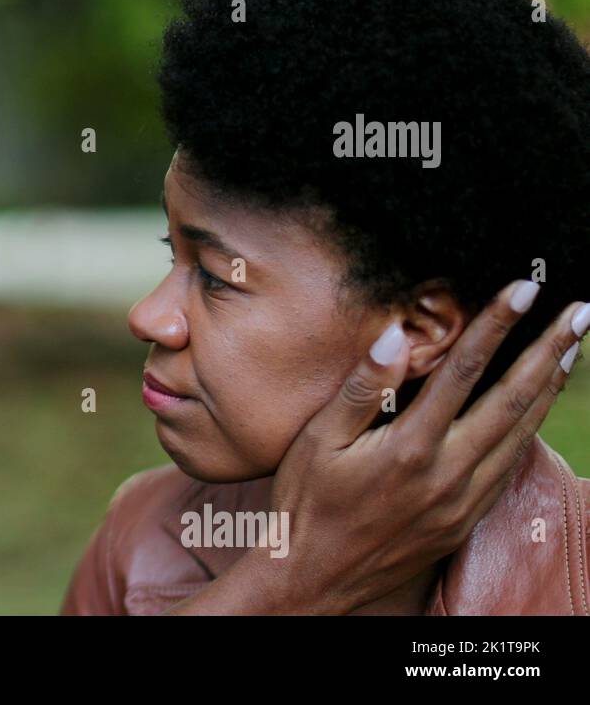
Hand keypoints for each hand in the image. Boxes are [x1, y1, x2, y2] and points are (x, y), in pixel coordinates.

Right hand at [261, 279, 588, 613]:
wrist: (312, 578)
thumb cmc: (306, 503)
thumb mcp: (318, 440)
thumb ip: (363, 387)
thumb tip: (400, 335)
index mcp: (409, 448)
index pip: (464, 371)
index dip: (497, 324)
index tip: (524, 289)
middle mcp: (447, 475)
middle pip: (512, 401)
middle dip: (549, 352)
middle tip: (579, 316)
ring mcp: (462, 502)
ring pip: (522, 436)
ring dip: (550, 390)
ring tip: (570, 353)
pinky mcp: (464, 522)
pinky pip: (510, 468)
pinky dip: (531, 432)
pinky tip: (536, 412)